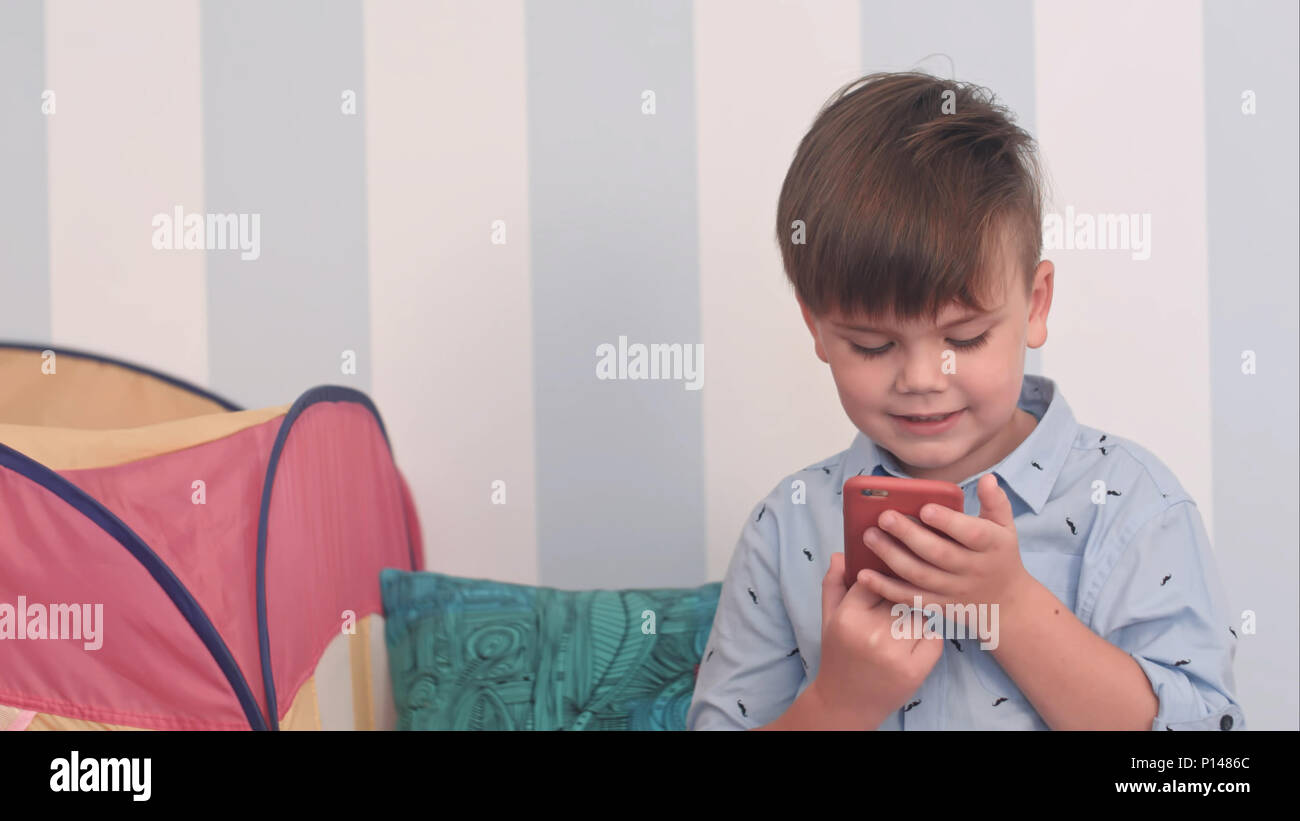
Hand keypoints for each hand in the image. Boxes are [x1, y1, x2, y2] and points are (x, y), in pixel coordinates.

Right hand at [811, 551, 943, 729]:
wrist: (846, 703)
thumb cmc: (838, 654)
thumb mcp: (828, 618)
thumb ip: (834, 584)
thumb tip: (842, 553)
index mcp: (848, 617)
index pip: (875, 579)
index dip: (883, 577)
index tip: (887, 577)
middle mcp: (871, 633)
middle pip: (901, 595)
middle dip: (902, 598)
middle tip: (897, 606)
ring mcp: (895, 653)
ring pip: (921, 614)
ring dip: (917, 616)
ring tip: (903, 627)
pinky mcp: (915, 670)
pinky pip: (934, 636)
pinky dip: (929, 636)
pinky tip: (914, 644)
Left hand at [859, 473, 1033, 631]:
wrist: (1006, 603)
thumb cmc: (998, 555)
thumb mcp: (1005, 528)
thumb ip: (996, 502)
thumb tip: (988, 478)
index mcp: (991, 546)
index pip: (972, 534)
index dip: (948, 522)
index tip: (924, 508)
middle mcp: (972, 569)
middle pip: (939, 554)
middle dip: (909, 535)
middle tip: (884, 517)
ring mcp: (954, 590)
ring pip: (920, 575)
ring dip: (892, 557)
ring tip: (869, 536)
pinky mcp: (938, 605)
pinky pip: (910, 598)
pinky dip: (885, 588)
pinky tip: (864, 574)